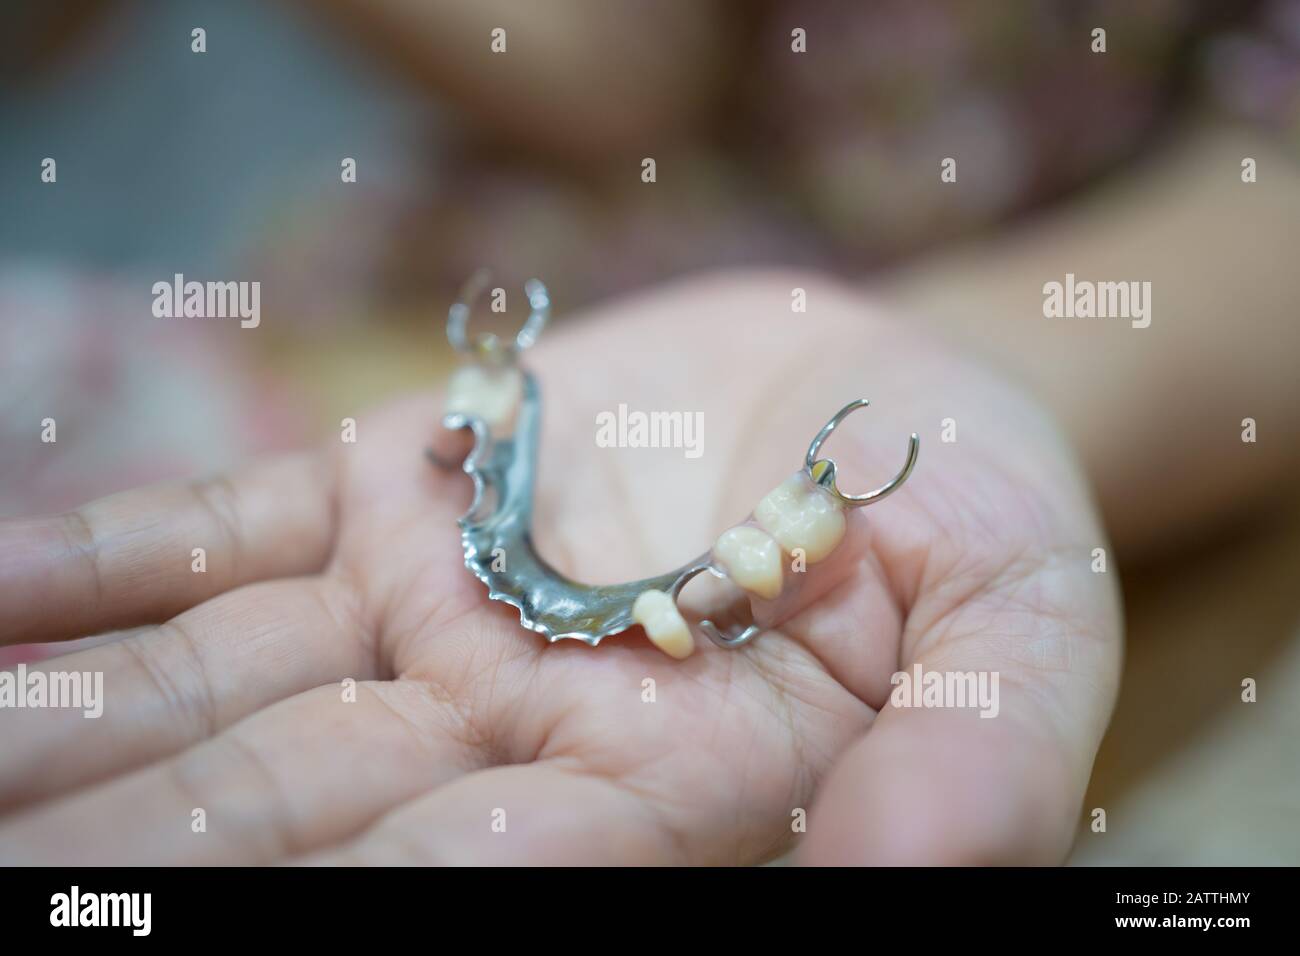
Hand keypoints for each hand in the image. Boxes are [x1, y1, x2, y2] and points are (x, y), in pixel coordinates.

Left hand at [0, 271, 1119, 863]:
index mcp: (660, 799)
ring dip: (83, 739)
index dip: (380, 892)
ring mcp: (431, 614)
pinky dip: (96, 568)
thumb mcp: (1019, 633)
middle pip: (307, 816)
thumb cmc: (979, 523)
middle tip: (11, 869)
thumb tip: (915, 882)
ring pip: (228, 697)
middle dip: (159, 854)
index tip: (218, 907)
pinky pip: (220, 543)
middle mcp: (513, 731)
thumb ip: (977, 760)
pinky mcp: (386, 500)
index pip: (492, 876)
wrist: (891, 395)